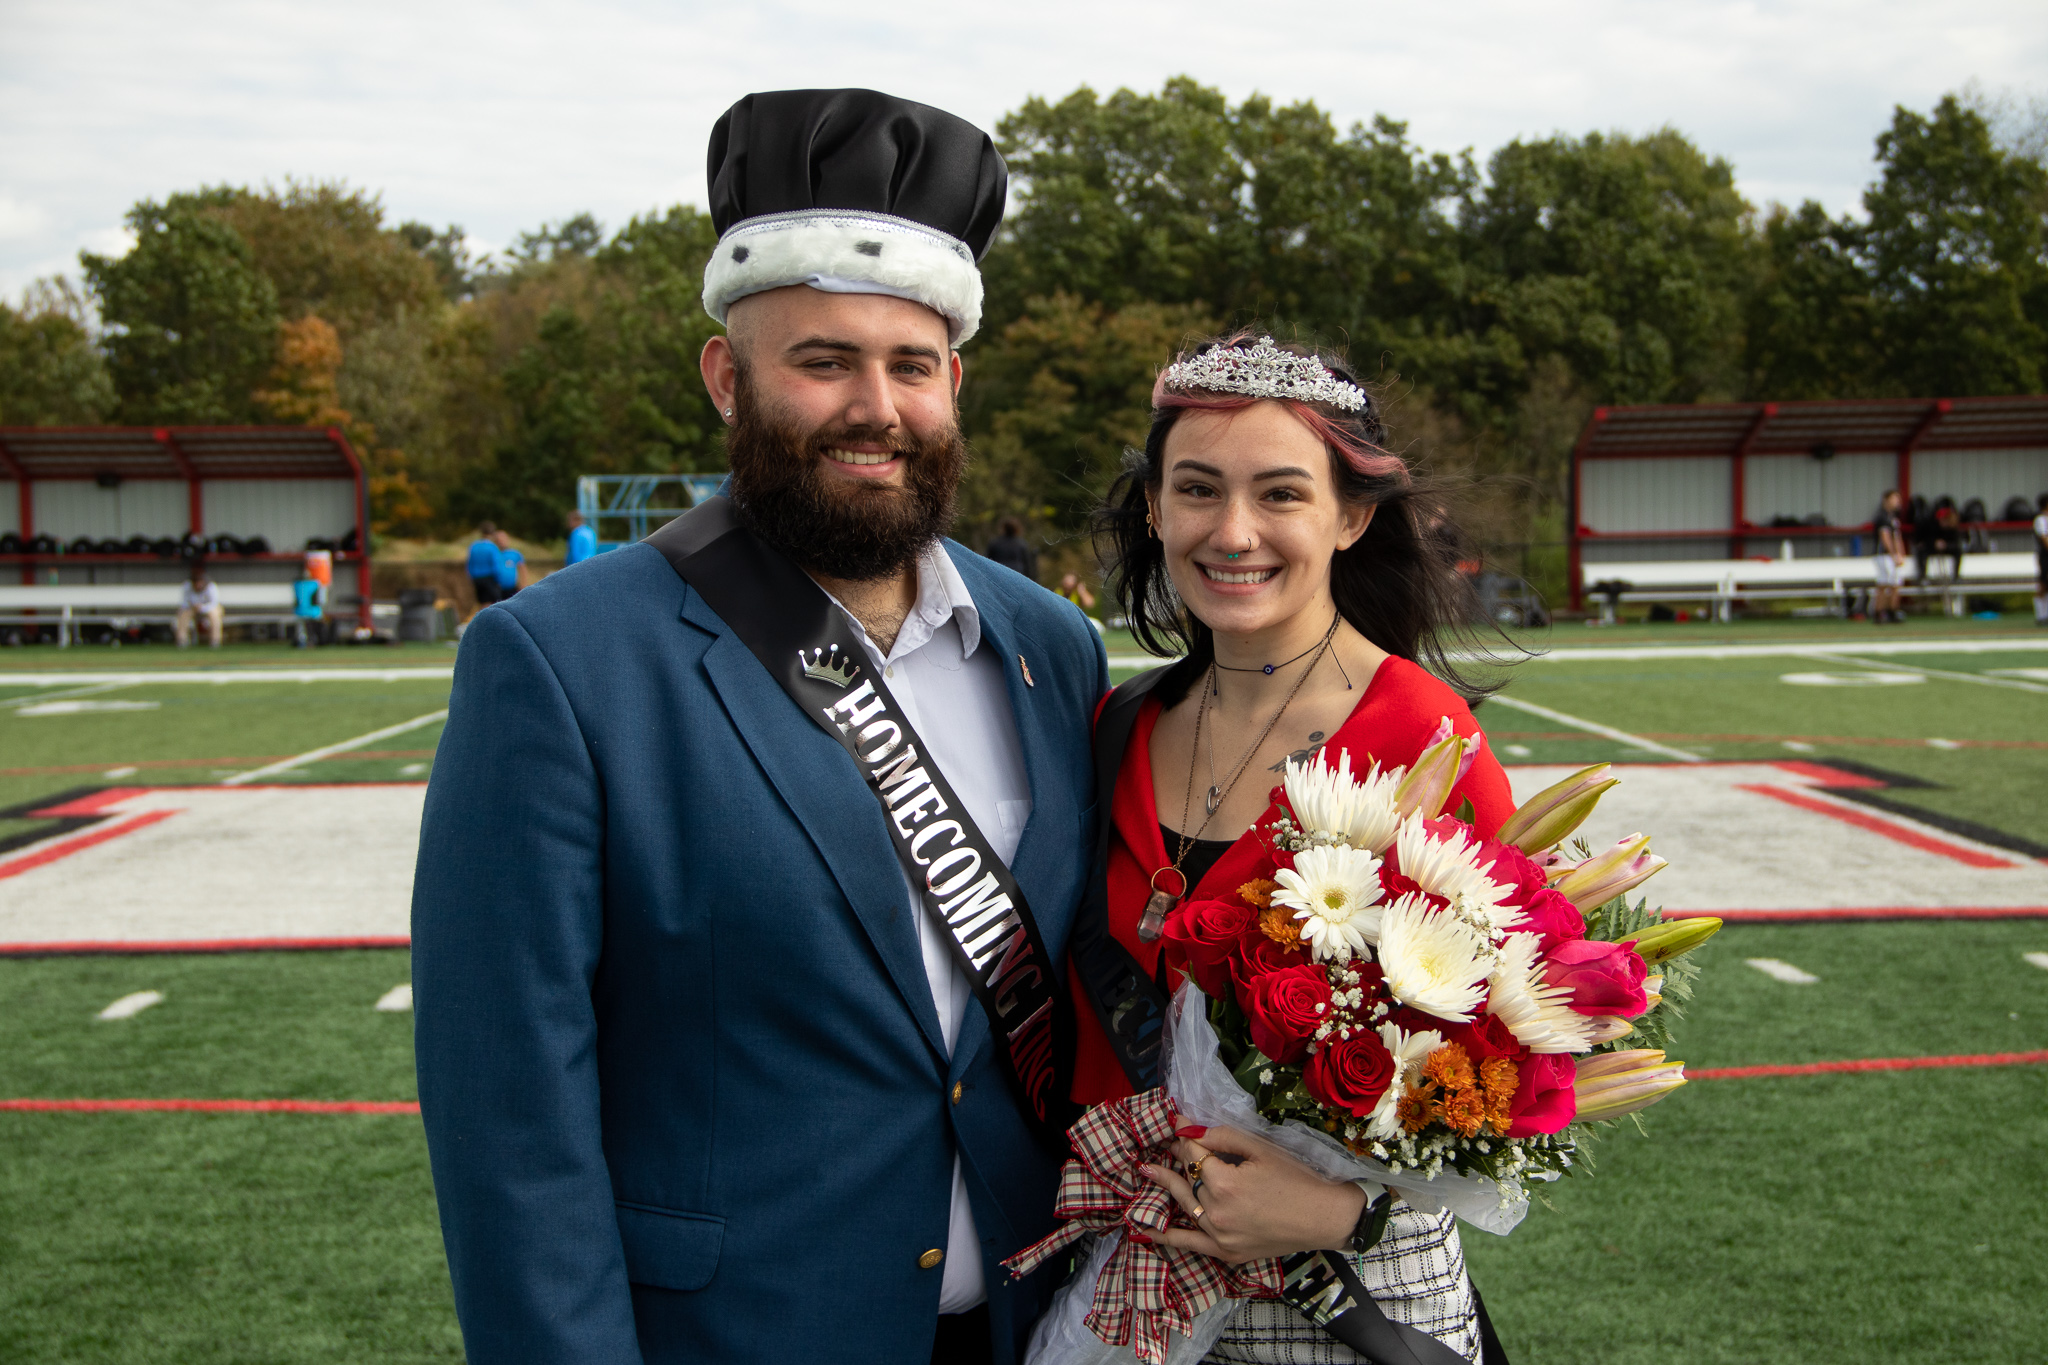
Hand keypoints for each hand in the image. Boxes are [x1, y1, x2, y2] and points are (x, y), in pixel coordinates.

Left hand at [1137, 1124, 1367, 1265]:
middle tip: (1167, 1145)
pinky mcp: (1226, 1253)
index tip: (1176, 1123)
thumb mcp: (1261, 1148)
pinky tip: (1142, 1229)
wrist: (1323, 1218)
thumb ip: (1222, 1138)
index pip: (1193, 1154)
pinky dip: (1165, 1236)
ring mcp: (1219, 1236)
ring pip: (1185, 1205)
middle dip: (1178, 1159)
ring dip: (1168, 1186)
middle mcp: (1216, 1211)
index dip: (1185, 1137)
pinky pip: (1189, 1244)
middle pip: (1188, 1179)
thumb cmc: (1297, 1178)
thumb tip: (1189, 1129)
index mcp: (1225, 1183)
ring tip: (1148, 1170)